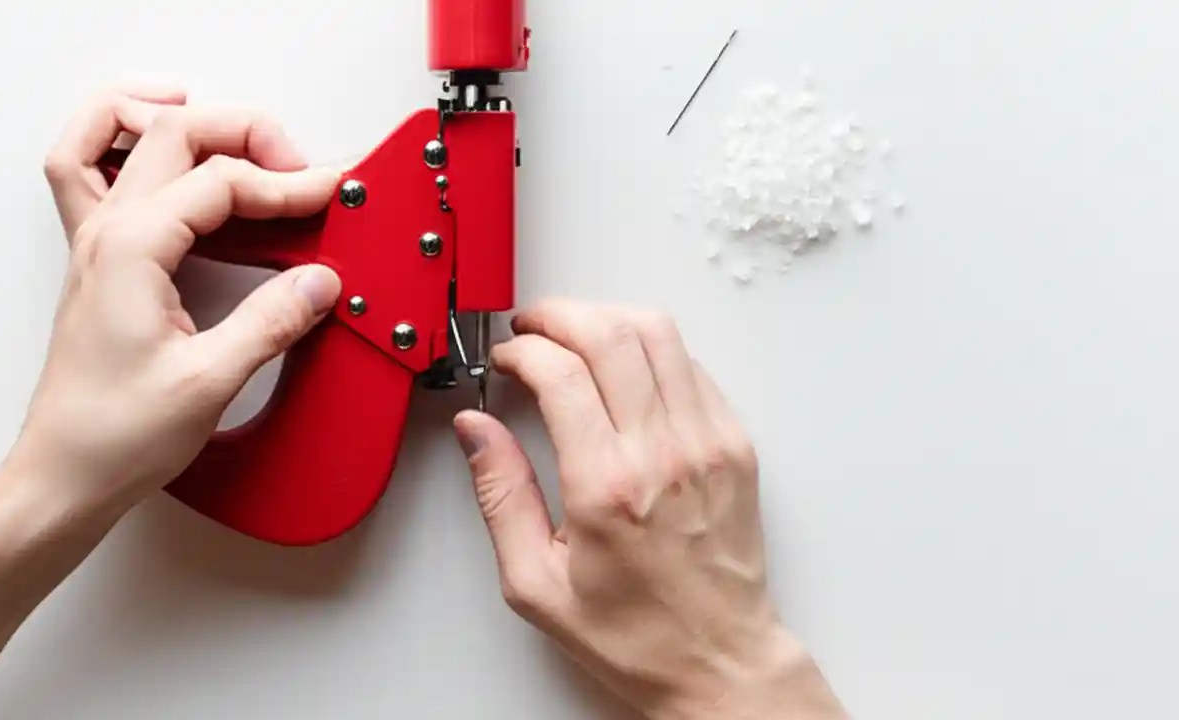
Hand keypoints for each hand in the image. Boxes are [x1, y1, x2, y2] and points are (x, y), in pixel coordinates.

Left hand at [13, 84, 341, 518]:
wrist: (66, 474)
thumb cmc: (116, 434)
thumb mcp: (210, 380)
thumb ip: (271, 321)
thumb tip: (320, 282)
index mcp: (132, 249)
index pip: (219, 181)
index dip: (283, 184)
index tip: (327, 197)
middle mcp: (107, 233)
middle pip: (175, 134)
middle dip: (246, 134)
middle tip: (298, 168)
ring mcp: (97, 243)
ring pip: (128, 137)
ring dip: (183, 121)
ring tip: (236, 136)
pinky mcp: (102, 263)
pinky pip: (92, 171)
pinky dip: (123, 144)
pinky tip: (162, 154)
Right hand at [455, 301, 844, 718]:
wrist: (719, 660)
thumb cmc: (634, 634)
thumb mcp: (535, 583)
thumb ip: (500, 495)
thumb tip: (476, 430)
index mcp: (606, 487)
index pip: (560, 372)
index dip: (522, 350)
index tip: (505, 360)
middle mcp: (663, 453)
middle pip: (610, 333)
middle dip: (559, 315)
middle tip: (533, 330)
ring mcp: (707, 442)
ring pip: (658, 333)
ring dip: (607, 319)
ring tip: (576, 336)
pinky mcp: (735, 443)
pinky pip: (692, 365)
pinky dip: (652, 350)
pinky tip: (626, 370)